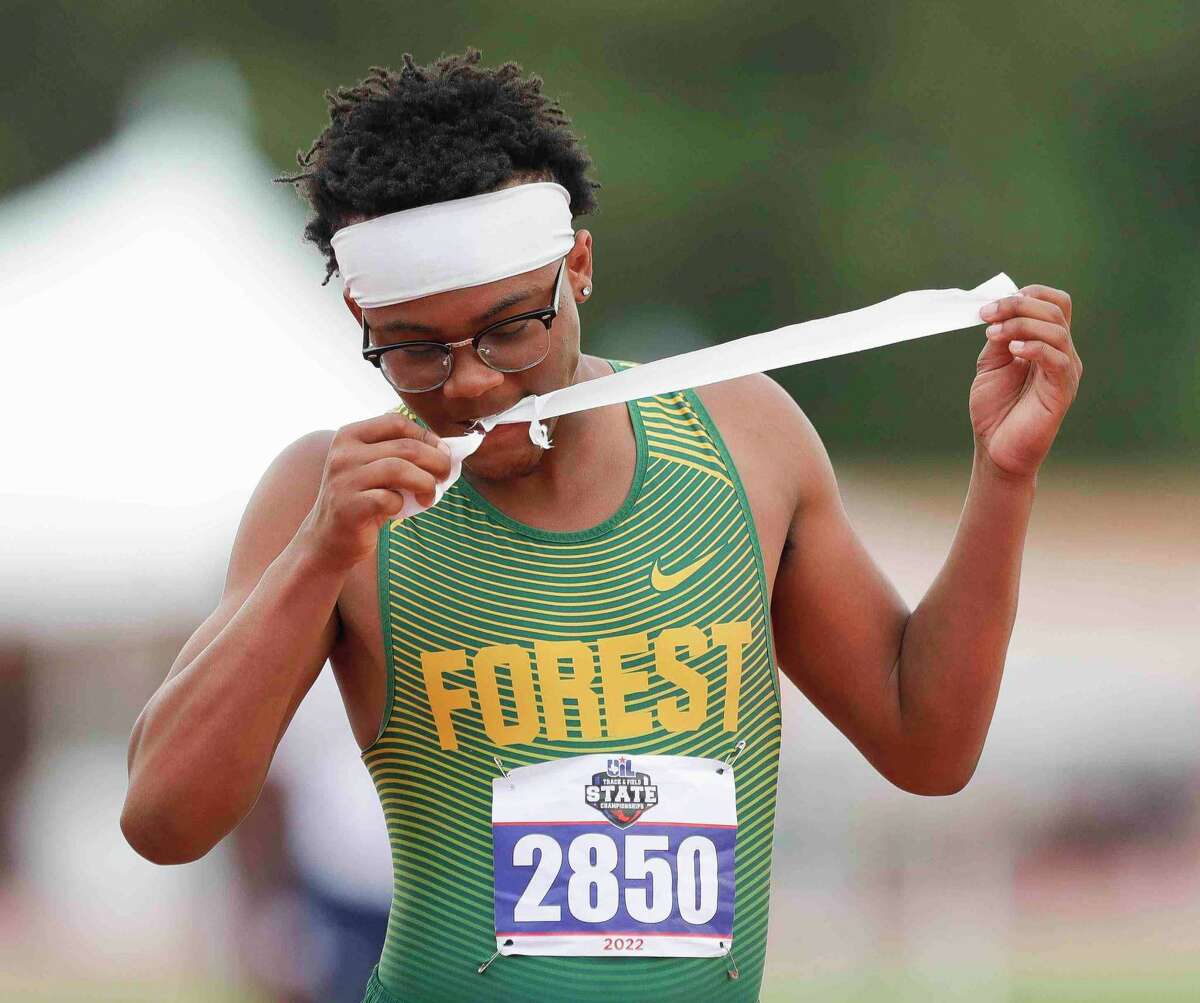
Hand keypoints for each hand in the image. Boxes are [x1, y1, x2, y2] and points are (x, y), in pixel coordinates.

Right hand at [295, 412, 451, 572]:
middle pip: (405, 446)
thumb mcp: (375, 468)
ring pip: (399, 469)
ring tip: (428, 497)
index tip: (442, 453)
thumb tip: (445, 450)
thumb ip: (400, 454)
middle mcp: (344, 453)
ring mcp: (343, 480)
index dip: (427, 436)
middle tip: (445, 477)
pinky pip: (389, 499)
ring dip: (425, 483)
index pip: (396, 423)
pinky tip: (398, 510)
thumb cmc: (362, 500)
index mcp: (350, 435)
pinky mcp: (348, 507)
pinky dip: (402, 504)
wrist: (328, 538)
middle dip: (436, 461)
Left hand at [969, 285, 1081, 479]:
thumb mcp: (990, 365)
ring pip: (1057, 329)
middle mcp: (1062, 353)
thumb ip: (998, 339)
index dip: (1026, 295)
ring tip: (994, 334)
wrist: (996, 448)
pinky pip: (1058, 359)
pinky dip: (1034, 347)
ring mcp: (1066, 370)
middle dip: (1018, 305)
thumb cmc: (995, 410)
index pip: (1053, 302)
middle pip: (1055, 309)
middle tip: (988, 315)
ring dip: (1021, 324)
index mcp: (1046, 343)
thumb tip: (1000, 313)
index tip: (991, 307)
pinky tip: (1013, 350)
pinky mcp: (1063, 390)